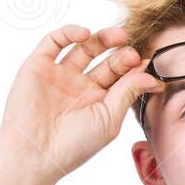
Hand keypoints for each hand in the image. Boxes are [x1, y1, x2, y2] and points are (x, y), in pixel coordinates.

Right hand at [0, 25, 162, 184]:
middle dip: (121, 53)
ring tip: (118, 37)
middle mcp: (79, 86)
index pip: (121, 76)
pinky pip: (53, 41)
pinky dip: (69, 32)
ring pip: (83, 47)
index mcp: (98, 101)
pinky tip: (85, 34)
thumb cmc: (73, 145)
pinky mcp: (38, 66)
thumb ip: (128, 92)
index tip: (147, 63)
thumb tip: (151, 75)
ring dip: (102, 38)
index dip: (134, 67)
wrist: (33, 152)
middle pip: (105, 60)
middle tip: (132, 52)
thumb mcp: (109, 119)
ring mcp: (59, 74)